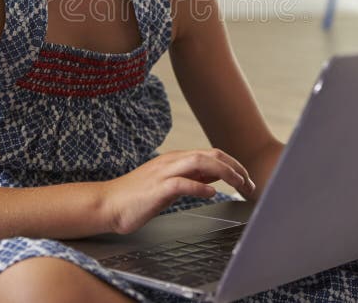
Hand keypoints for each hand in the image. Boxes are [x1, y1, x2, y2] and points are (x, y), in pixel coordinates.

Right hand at [103, 149, 255, 234]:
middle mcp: (171, 161)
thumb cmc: (137, 197)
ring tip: (238, 184)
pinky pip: (182, 183)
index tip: (246, 179)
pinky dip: (200, 186)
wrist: (108, 203)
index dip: (232, 164)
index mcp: (175, 159)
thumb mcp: (168, 184)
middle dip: (234, 167)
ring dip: (224, 172)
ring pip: (200, 162)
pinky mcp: (157, 188)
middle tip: (249, 184)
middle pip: (210, 154)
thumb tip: (213, 177)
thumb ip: (189, 177)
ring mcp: (163, 173)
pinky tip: (211, 193)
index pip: (211, 154)